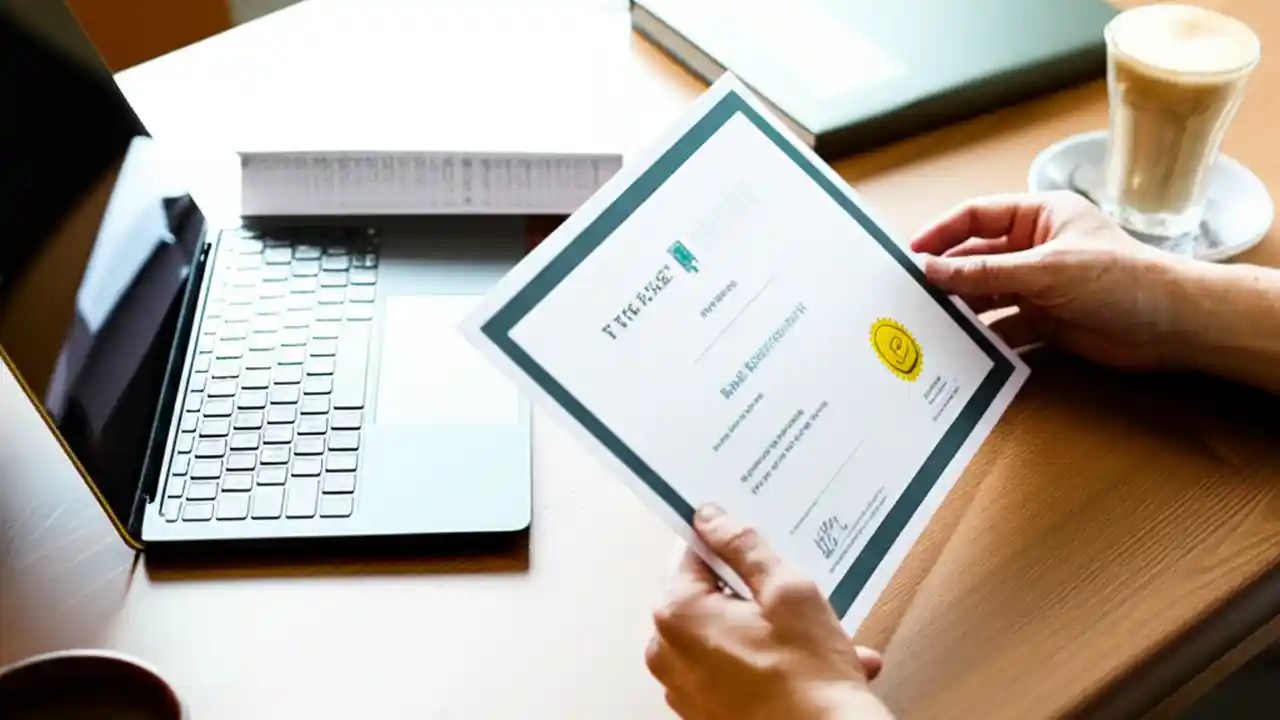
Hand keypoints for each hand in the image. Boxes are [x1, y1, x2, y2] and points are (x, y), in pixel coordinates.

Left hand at [645, 505, 893, 719]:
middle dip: (755, 595)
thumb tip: (711, 517)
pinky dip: (765, 663)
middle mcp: (668, 652)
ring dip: (769, 632)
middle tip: (795, 600)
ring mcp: (683, 687)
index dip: (729, 546)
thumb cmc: (809, 677)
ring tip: (817, 639)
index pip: (694, 553)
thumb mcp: (787, 592)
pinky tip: (808, 666)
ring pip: (725, 634)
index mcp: (678, 614)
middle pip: (708, 596)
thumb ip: (745, 547)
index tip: (756, 549)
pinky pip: (730, 670)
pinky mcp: (703, 712)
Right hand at [910, 191, 1191, 369]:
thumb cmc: (1120, 279)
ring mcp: (1039, 286)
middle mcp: (1035, 248)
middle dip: (946, 276)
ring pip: (987, 296)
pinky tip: (962, 351)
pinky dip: (985, 340)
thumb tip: (931, 269)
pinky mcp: (1046, 322)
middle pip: (977, 259)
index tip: (910, 254)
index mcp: (1039, 217)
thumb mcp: (1046, 270)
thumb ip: (985, 272)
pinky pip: (1004, 329)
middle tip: (909, 295)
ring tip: (928, 326)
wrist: (1173, 325)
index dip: (942, 233)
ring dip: (962, 310)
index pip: (978, 217)